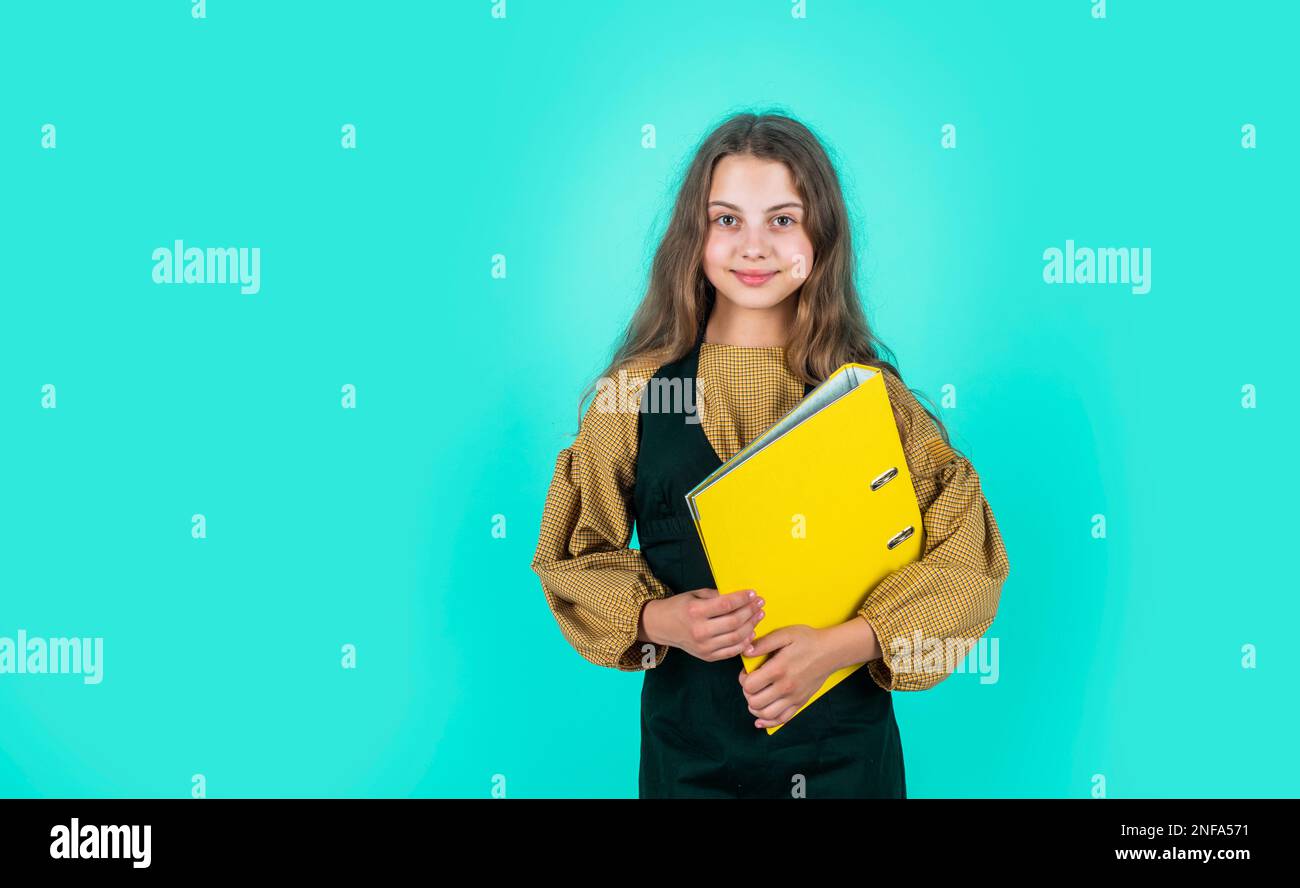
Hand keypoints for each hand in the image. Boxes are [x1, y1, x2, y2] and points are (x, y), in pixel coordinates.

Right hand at [642, 588, 764, 661]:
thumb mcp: (695, 595)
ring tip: (759, 615)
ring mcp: (704, 646)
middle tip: (760, 603)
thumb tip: (740, 597)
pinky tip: (751, 632)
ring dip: (752, 626)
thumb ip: (716, 596)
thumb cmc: (680, 607)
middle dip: (751, 611)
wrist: (662, 626)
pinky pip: (732, 651)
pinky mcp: (708, 656)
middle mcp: (700, 630)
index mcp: (695, 611)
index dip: (743, 598)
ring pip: (736, 637)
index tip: (753, 593)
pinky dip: (745, 643)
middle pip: (734, 622)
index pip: (726, 604)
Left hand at [738, 625, 836, 728]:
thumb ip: (763, 643)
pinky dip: (768, 722)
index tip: (747, 673)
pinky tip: (760, 719)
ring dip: (755, 708)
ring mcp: (794, 697)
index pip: (750, 685)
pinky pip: (782, 720)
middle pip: (755, 702)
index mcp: (779, 669)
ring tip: (755, 697)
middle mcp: (786, 687)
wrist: (831, 651)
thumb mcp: (785, 634)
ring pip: (766, 715)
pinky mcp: (800, 702)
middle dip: (748, 693)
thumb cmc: (807, 640)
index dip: (743, 679)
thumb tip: (745, 651)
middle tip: (752, 684)